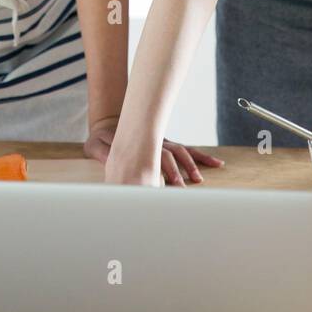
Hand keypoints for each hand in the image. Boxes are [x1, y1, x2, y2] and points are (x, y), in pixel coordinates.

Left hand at [86, 116, 225, 185]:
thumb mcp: (96, 145)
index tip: (167, 185)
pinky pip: (187, 150)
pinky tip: (215, 163)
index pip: (151, 156)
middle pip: (169, 154)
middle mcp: (152, 142)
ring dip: (191, 165)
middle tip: (183, 188)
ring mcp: (162, 142)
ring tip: (199, 179)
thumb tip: (107, 161)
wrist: (106, 124)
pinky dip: (201, 156)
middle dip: (177, 171)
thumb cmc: (101, 139)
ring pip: (181, 152)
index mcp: (136, 143)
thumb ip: (102, 153)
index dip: (161, 170)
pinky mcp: (167, 145)